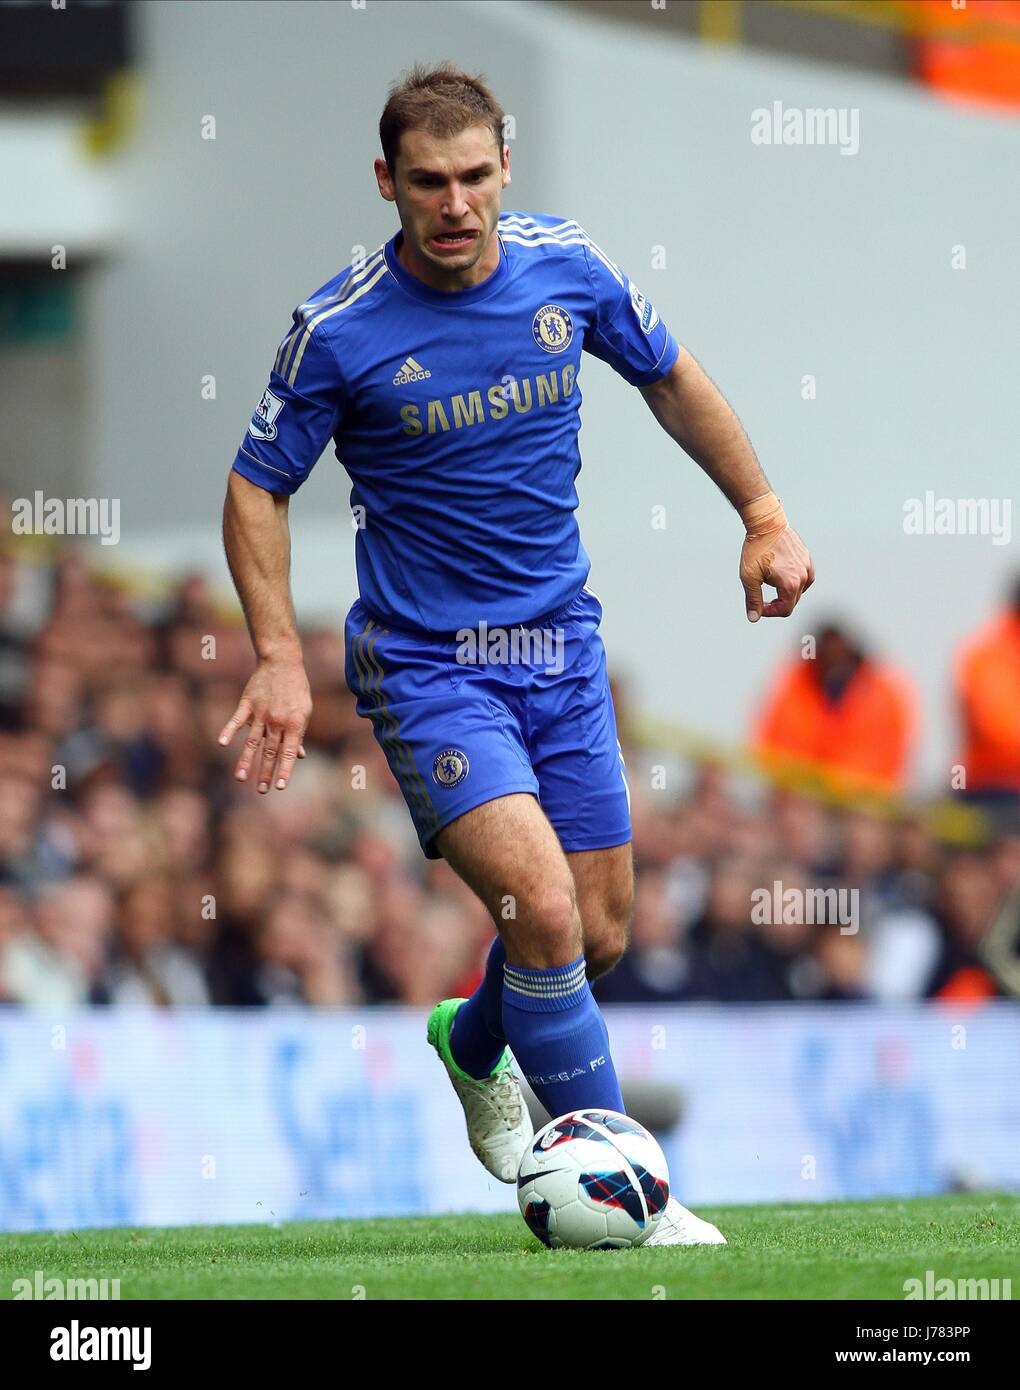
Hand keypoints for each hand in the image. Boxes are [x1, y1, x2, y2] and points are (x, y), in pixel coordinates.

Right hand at [218, 657, 311, 791]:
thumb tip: (298, 756)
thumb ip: (298, 734)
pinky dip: (228, 730)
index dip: (284, 770)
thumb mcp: (304, 711)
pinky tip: (221, 743)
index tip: (280, 786)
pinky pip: (237, 719)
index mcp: (293, 724)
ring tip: (240, 778)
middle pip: (269, 751)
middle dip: (265, 772)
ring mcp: (260, 712)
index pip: (288, 752)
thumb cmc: (296, 689)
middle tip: (261, 791)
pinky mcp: (247, 703)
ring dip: (246, 760)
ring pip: (251, 740)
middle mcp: (276, 720)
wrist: (282, 662)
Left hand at [740, 524, 814, 621]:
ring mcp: (807, 567)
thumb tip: (754, 618)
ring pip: (800, 590)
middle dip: (777, 604)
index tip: (759, 606)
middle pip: (792, 602)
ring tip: (771, 585)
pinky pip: (806, 578)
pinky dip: (797, 583)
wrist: (766, 523)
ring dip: (787, 593)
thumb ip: (753, 599)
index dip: (770, 612)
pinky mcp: (807, 559)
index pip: (785, 610)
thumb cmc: (755, 550)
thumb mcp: (749, 577)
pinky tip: (785, 579)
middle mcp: (803, 577)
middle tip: (762, 598)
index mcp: (790, 584)